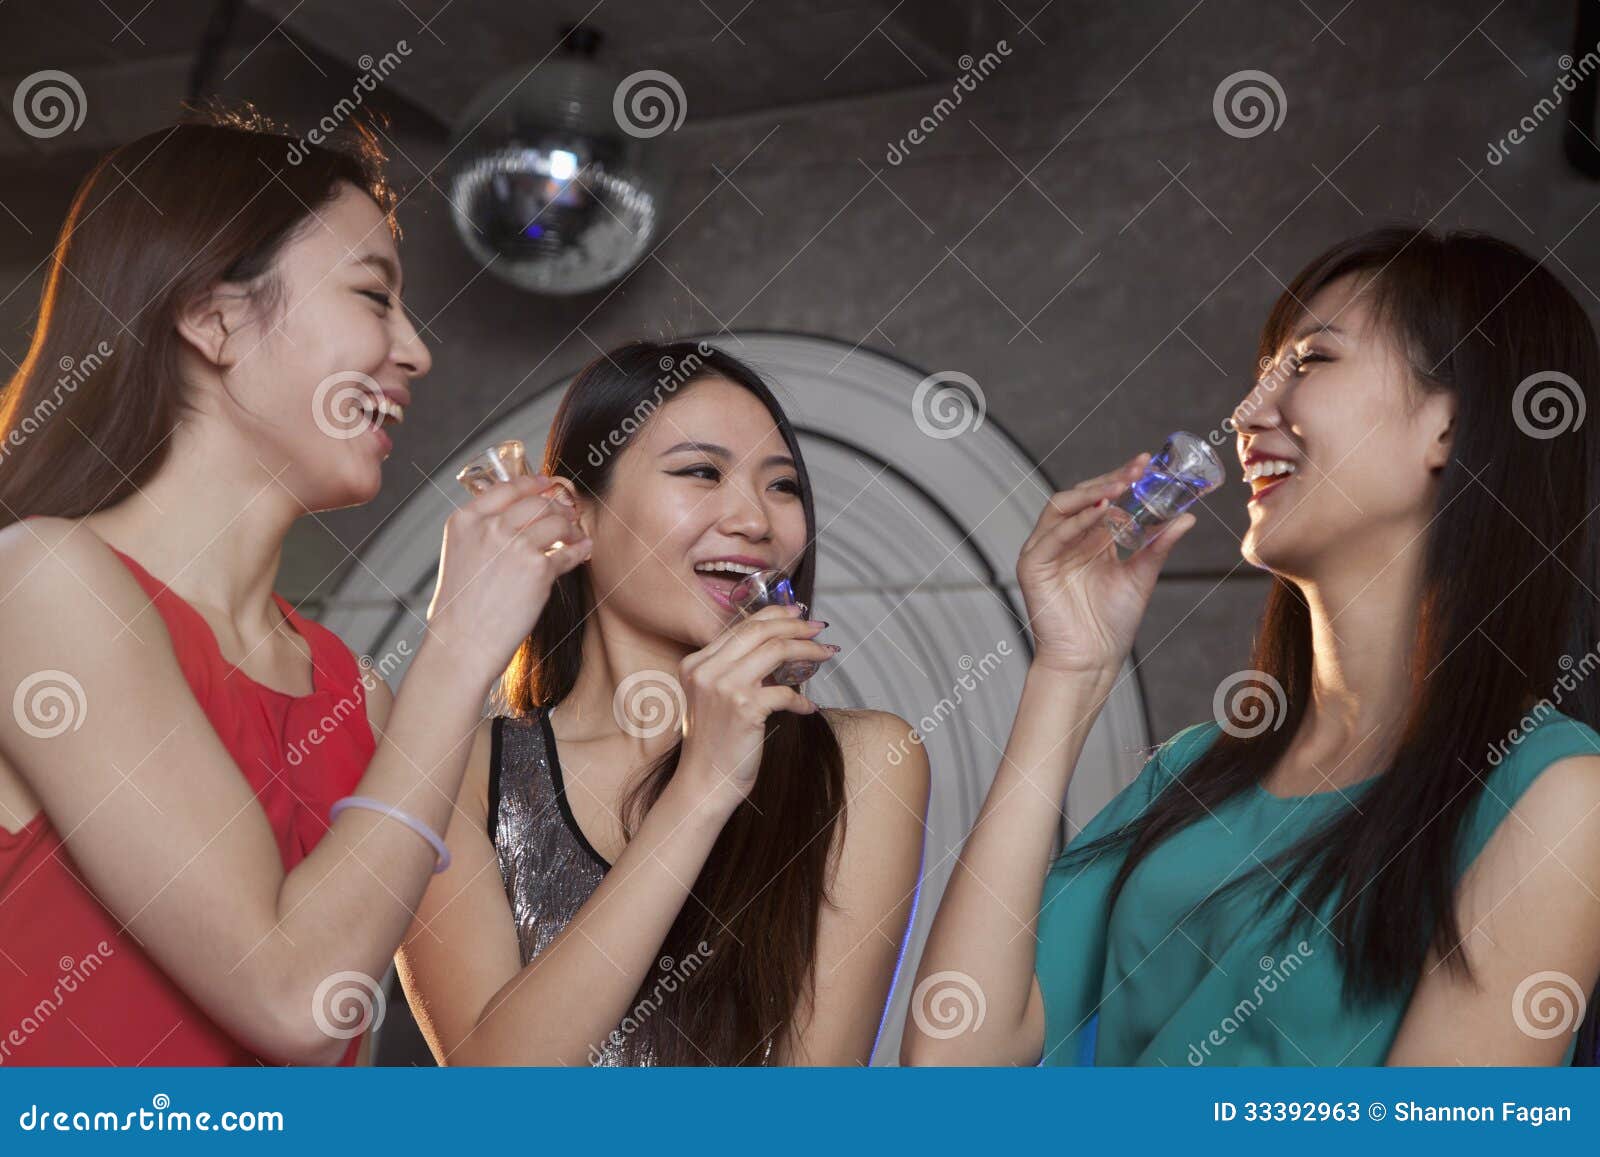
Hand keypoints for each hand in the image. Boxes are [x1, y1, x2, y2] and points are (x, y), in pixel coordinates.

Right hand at [423, 472, 589, 680]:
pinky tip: (584, 550)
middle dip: (557, 506)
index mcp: (465, 520)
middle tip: (567, 513)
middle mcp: (490, 527)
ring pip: (557, 521)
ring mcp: (515, 546)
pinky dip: (580, 550)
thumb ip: (481, 532)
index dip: (534, 483)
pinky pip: (569, 552)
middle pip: (537, 501)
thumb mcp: (459, 556)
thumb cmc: (459, 610)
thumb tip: (512, 520)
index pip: (507, 487)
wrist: (462, 643)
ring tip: (575, 535)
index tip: (548, 484)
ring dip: (571, 527)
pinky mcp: (538, 569)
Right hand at [674, 604, 834, 808]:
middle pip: (760, 630)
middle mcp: (706, 670)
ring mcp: (723, 687)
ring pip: (776, 650)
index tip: (797, 614)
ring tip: (826, 653)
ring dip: (807, 649)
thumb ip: (735, 671)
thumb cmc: (715, 745)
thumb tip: (779, 648)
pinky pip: (786, 692)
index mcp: (696, 663)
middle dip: (795, 625)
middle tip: (819, 628)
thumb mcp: (715, 698)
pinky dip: (802, 699)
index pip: (741, 626)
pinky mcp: (744, 708)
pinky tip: (809, 707)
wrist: (704, 784)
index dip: (774, 614)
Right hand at [1017, 453, 1195, 679]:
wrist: (1091, 660)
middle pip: (1081, 496)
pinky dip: (1076, 521)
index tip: (1146, 463)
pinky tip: (1100, 511)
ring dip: (1091, 493)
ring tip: (1119, 487)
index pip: (1102, 497)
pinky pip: (1051, 536)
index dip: (1121, 478)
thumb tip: (1186, 517)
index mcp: (1089, 538)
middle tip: (1136, 470)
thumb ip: (1157, 545)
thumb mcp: (1141, 576)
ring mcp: (1046, 551)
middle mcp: (1066, 539)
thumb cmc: (1111, 623)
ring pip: (1061, 507)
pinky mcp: (1032, 566)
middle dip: (1109, 479)